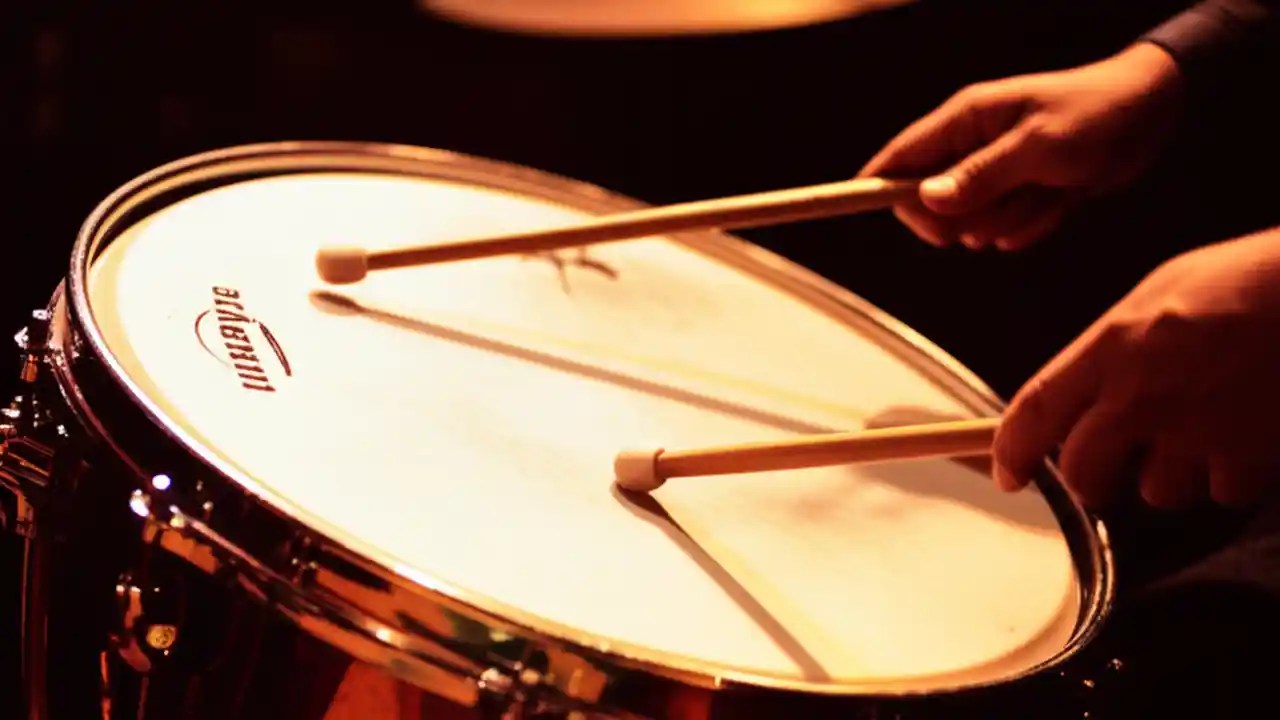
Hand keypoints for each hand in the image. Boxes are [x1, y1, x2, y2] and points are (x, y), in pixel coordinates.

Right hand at [859, 42, 1182, 250]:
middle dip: (964, 218)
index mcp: (963, 121)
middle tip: (998, 211)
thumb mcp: (1039, 147)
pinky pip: (1005, 231)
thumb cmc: (1095, 114)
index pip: (898, 160)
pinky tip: (1062, 200)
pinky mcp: (1018, 194)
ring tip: (1050, 191)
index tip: (870, 214)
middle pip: (929, 204)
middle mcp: (970, 147)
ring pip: (972, 223)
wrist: (1152, 113)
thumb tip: (928, 201)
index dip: (878, 190)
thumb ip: (981, 176)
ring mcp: (994, 173)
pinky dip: (1032, 226)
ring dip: (1009, 220)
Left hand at [993, 226, 1279, 509]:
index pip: (1035, 411)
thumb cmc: (1252, 281)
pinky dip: (1231, 473)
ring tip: (1207, 424)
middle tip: (1108, 469)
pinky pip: (1221, 492)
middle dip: (1092, 480)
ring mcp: (1195, 431)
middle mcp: (1142, 394)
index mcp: (1114, 346)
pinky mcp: (1247, 460)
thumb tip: (1086, 395)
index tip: (1008, 474)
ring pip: (1156, 490)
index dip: (1011, 451)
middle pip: (1084, 473)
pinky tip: (1250, 430)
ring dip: (1172, 472)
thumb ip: (1117, 348)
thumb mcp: (1164, 293)